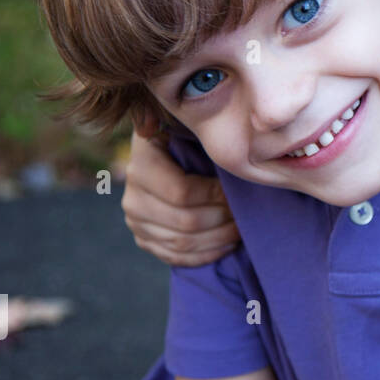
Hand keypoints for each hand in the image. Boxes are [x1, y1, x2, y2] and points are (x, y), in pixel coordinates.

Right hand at [121, 122, 240, 266]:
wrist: (171, 157)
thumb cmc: (189, 138)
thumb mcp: (186, 124)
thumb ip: (185, 125)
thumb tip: (155, 122)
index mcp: (142, 163)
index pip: (183, 193)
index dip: (217, 196)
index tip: (238, 190)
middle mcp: (132, 195)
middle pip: (186, 222)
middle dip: (223, 220)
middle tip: (247, 213)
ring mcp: (136, 221)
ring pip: (182, 243)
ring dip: (219, 239)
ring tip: (241, 227)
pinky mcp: (144, 239)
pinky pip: (175, 257)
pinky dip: (206, 254)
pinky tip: (227, 244)